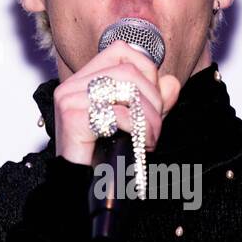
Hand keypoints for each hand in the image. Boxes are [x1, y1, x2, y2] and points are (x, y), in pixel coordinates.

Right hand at [52, 41, 181, 165]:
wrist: (84, 190)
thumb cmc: (106, 158)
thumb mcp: (137, 123)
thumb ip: (154, 101)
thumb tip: (172, 82)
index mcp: (84, 80)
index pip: (121, 52)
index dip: (147, 71)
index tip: (154, 102)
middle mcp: (73, 85)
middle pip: (129, 71)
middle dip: (154, 100)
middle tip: (155, 128)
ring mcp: (69, 99)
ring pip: (127, 90)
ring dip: (149, 117)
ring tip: (150, 139)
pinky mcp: (72, 117)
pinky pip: (118, 113)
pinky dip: (138, 129)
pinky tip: (141, 145)